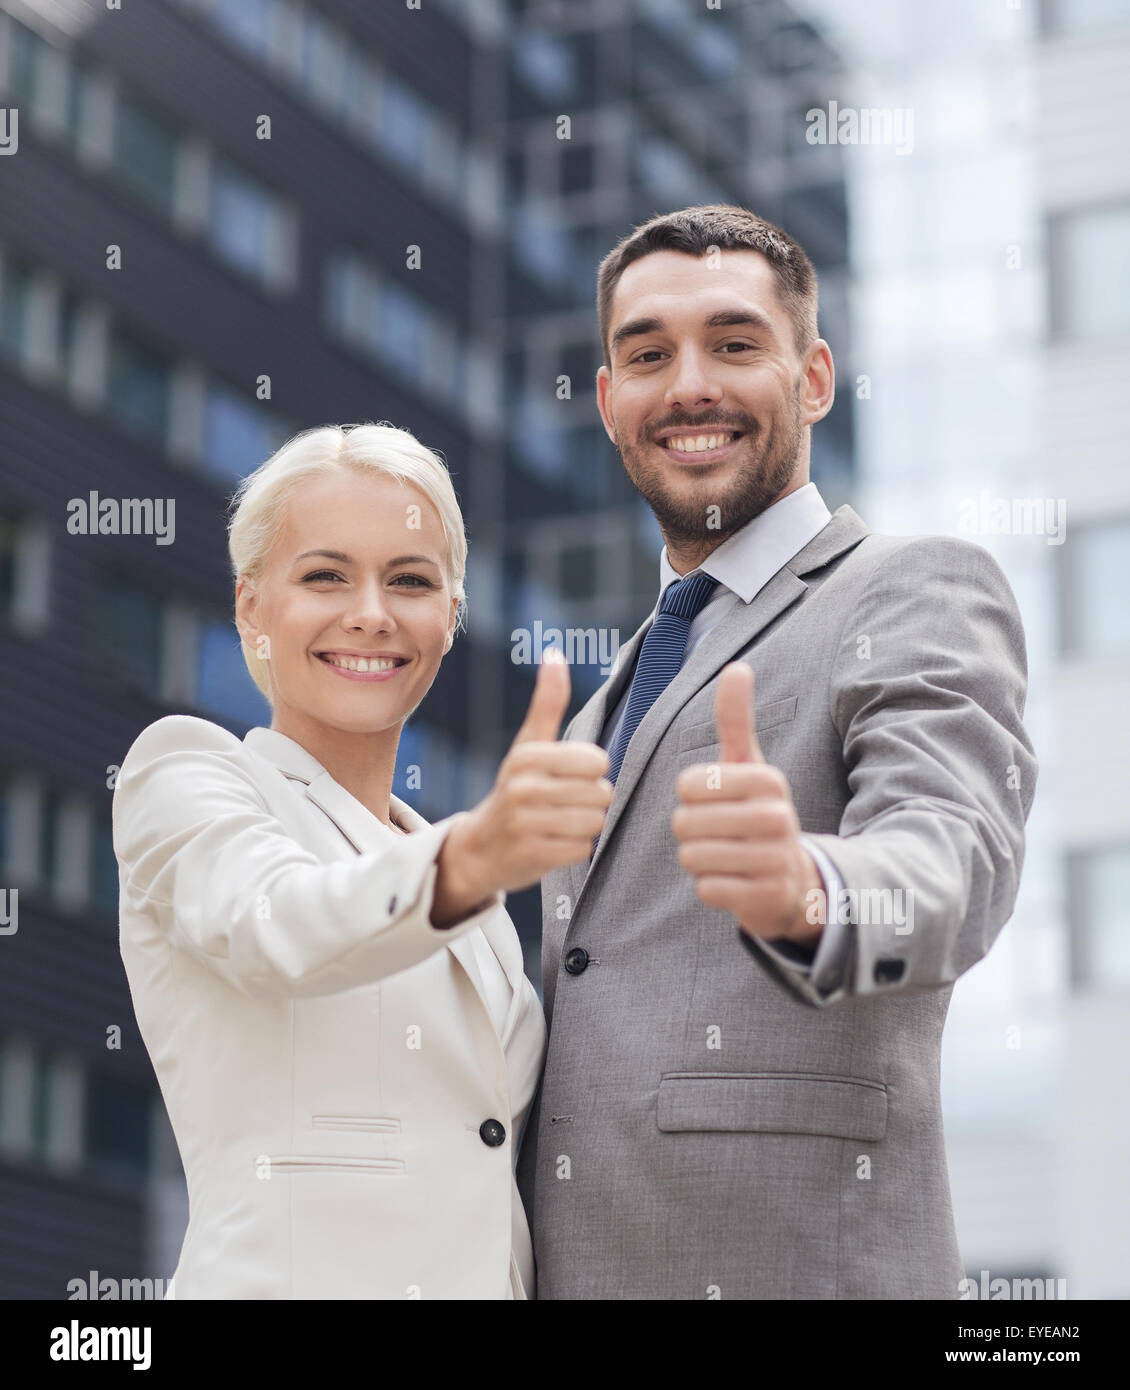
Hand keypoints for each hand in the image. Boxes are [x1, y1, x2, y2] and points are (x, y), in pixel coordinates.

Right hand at [432, 650, 612, 925]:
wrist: (479, 848)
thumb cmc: (515, 790)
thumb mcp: (528, 745)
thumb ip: (547, 702)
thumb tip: (555, 651)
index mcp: (526, 755)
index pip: (598, 761)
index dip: (591, 772)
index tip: (566, 777)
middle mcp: (522, 788)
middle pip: (601, 793)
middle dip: (590, 801)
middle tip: (561, 804)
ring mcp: (526, 824)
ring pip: (595, 822)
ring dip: (584, 826)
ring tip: (556, 824)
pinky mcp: (533, 857)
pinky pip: (583, 849)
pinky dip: (573, 849)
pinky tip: (551, 845)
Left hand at [671, 663, 822, 945]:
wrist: (797, 881)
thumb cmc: (759, 814)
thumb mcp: (749, 766)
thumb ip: (735, 719)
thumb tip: (736, 667)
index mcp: (769, 780)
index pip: (688, 784)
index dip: (690, 797)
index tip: (716, 802)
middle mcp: (778, 818)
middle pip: (685, 822)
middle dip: (691, 832)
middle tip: (720, 835)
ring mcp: (775, 860)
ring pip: (693, 857)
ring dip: (700, 861)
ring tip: (727, 857)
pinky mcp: (767, 899)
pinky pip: (707, 889)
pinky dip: (712, 888)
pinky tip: (735, 882)